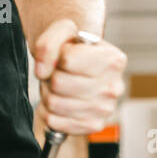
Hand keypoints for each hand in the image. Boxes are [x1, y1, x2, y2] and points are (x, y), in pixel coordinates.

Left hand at [32, 19, 126, 135]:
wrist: (76, 68)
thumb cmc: (72, 49)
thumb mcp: (62, 31)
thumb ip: (48, 44)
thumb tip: (43, 72)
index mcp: (113, 60)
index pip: (68, 60)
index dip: (58, 56)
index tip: (64, 55)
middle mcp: (114, 86)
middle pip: (59, 83)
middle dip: (51, 76)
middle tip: (58, 73)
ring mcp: (105, 109)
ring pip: (54, 103)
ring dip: (48, 93)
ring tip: (58, 86)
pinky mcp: (92, 125)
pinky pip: (54, 122)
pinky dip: (48, 111)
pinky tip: (59, 101)